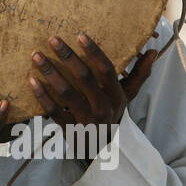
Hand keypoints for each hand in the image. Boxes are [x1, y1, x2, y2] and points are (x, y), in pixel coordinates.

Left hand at [28, 33, 157, 141]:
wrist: (103, 150)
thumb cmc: (113, 114)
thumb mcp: (127, 95)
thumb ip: (139, 73)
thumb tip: (154, 51)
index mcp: (117, 96)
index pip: (106, 70)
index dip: (94, 52)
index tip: (80, 35)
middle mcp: (103, 107)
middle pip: (84, 78)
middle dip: (67, 56)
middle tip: (52, 39)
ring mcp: (85, 119)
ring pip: (66, 93)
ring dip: (50, 72)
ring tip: (36, 55)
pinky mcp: (69, 129)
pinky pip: (53, 111)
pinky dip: (42, 96)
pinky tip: (31, 80)